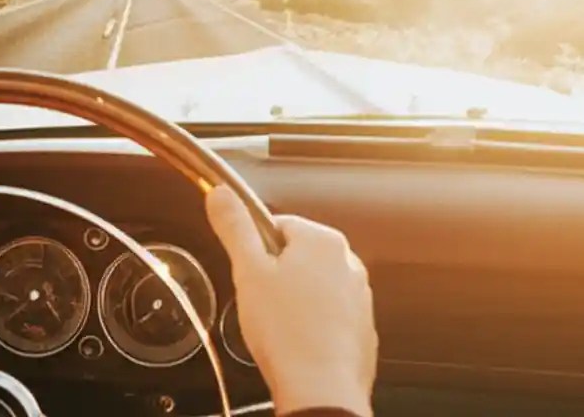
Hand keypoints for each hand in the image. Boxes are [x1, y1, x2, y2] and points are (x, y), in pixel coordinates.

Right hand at [206, 187, 376, 416]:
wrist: (321, 389)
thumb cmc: (288, 333)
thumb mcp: (248, 271)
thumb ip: (234, 227)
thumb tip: (222, 194)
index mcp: (322, 240)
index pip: (279, 224)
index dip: (255, 247)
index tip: (248, 267)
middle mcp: (348, 262)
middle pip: (297, 254)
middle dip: (275, 273)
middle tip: (260, 298)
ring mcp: (359, 296)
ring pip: (313, 285)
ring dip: (294, 298)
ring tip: (278, 324)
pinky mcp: (361, 326)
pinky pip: (329, 314)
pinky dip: (312, 322)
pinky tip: (296, 339)